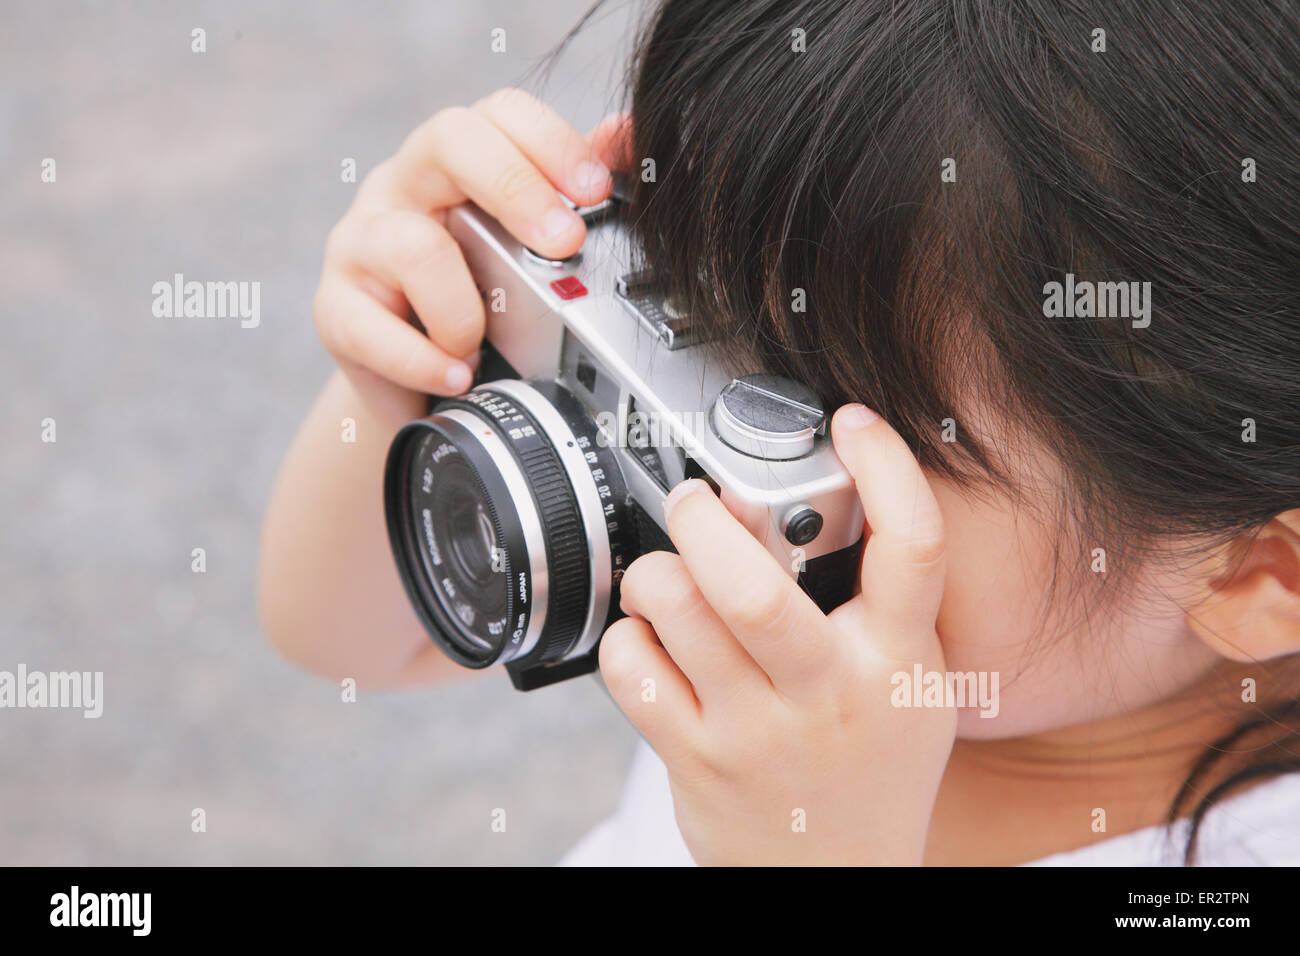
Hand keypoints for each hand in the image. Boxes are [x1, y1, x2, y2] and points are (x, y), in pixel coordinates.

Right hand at [313, 89, 630, 403]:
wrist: (415, 382)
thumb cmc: (475, 299)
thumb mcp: (528, 246)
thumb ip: (575, 191)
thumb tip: (629, 138)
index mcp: (458, 161)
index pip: (500, 114)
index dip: (551, 143)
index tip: (595, 192)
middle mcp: (403, 186)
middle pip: (449, 140)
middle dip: (516, 188)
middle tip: (565, 245)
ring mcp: (360, 244)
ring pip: (411, 243)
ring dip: (464, 305)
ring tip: (485, 344)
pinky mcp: (334, 309)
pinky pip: (373, 327)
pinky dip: (423, 359)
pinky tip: (456, 375)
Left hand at [599, 405, 956, 864]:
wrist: (838, 877)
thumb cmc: (871, 766)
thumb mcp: (909, 684)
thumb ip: (880, 606)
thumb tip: (813, 503)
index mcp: (898, 660)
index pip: (913, 549)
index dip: (888, 469)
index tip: (853, 420)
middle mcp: (829, 691)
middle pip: (751, 589)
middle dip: (705, 520)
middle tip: (696, 501)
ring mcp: (758, 732)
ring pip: (680, 616)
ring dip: (656, 572)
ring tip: (665, 571)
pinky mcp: (698, 760)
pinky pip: (636, 673)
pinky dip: (628, 638)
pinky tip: (649, 638)